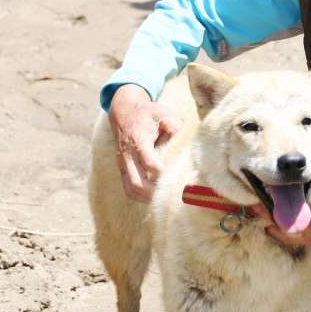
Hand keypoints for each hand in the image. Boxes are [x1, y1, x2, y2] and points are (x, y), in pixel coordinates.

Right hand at [108, 84, 183, 202]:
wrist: (123, 110)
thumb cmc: (146, 113)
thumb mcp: (163, 113)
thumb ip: (177, 126)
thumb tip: (189, 143)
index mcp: (138, 140)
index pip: (149, 163)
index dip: (163, 173)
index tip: (178, 178)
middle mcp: (127, 154)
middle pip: (137, 182)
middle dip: (154, 192)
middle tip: (172, 196)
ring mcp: (122, 162)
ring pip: (130, 188)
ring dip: (145, 197)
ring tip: (163, 201)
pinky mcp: (121, 166)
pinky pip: (126, 186)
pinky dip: (138, 195)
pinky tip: (152, 196)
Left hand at [263, 151, 310, 245]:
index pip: (308, 196)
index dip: (289, 191)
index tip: (272, 182)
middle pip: (295, 211)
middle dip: (275, 203)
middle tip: (255, 195)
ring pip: (291, 225)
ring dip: (272, 216)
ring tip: (255, 206)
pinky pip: (294, 238)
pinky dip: (279, 232)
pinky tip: (267, 224)